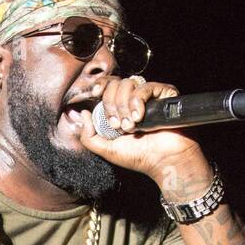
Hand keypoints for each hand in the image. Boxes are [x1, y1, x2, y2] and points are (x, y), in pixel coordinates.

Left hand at [76, 76, 202, 178]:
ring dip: (124, 106)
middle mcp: (135, 99)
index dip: (100, 86)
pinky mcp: (164, 94)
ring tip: (131, 126)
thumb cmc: (139, 156)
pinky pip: (145, 87)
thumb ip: (88, 135)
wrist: (164, 161)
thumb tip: (80, 113)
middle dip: (111, 105)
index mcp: (121, 108)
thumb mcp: (107, 149)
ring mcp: (150, 96)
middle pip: (115, 84)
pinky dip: (137, 102)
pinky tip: (140, 118)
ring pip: (128, 84)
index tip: (95, 94)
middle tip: (118, 125)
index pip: (108, 85)